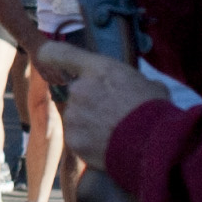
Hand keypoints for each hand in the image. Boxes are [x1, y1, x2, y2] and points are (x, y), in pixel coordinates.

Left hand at [32, 39, 170, 167]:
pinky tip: (110, 147)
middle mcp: (80, 89)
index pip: (61, 53)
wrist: (156, 147)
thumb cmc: (156, 112)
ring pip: (77, 118)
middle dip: (91, 103)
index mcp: (99, 69)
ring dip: (90, 124)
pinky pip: (78, 139)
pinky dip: (90, 144)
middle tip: (114, 116)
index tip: (45, 56)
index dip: (51, 55)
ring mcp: (74, 115)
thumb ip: (129, 82)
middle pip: (77, 93)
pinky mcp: (73, 139)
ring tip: (116, 134)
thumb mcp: (149, 85)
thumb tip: (131, 89)